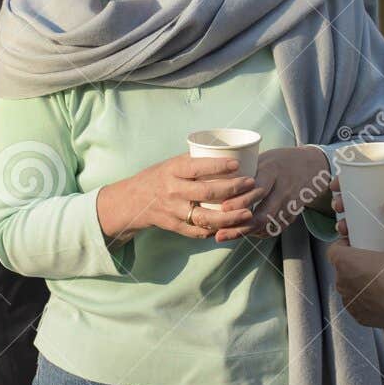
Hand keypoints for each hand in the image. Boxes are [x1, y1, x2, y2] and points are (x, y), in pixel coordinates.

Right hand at [96, 153, 258, 243]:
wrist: (133, 201)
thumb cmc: (158, 177)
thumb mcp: (171, 164)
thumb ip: (194, 161)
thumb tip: (227, 153)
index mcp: (172, 171)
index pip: (197, 167)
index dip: (218, 166)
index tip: (238, 164)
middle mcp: (172, 191)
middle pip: (206, 193)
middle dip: (232, 189)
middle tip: (251, 184)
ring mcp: (173, 211)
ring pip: (205, 217)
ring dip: (229, 217)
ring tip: (248, 213)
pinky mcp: (174, 226)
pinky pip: (198, 231)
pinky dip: (216, 230)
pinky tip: (231, 226)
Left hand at [229, 146, 329, 242]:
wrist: (312, 166)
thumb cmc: (280, 161)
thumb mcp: (263, 158)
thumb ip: (243, 171)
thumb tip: (213, 182)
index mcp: (274, 170)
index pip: (259, 188)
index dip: (242, 200)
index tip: (223, 208)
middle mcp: (284, 189)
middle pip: (264, 214)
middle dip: (240, 226)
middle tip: (219, 233)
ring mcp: (291, 204)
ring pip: (268, 225)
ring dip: (246, 232)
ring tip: (224, 235)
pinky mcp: (294, 214)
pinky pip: (275, 228)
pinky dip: (258, 233)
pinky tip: (243, 233)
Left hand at [327, 239, 383, 327]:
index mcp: (345, 262)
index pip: (333, 250)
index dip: (343, 246)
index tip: (355, 244)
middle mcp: (341, 282)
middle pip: (342, 270)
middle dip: (354, 266)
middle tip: (371, 263)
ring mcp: (348, 301)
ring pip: (350, 288)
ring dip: (359, 284)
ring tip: (377, 281)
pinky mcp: (357, 316)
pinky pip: (358, 304)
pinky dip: (366, 301)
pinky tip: (380, 298)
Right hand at [332, 172, 383, 258]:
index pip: (374, 177)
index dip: (354, 179)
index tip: (337, 184)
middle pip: (366, 198)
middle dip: (348, 201)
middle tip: (337, 206)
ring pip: (368, 218)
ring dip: (352, 221)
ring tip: (342, 226)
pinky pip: (377, 236)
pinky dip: (364, 238)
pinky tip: (353, 241)